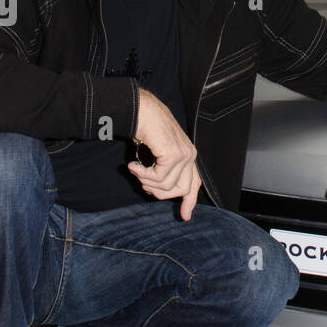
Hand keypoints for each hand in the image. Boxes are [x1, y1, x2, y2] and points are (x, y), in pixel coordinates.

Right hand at [129, 88, 201, 220]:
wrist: (141, 109)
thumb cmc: (145, 129)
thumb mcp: (156, 154)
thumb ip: (162, 170)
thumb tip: (156, 192)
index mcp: (188, 155)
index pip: (194, 184)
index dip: (190, 202)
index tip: (185, 217)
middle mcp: (190, 155)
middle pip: (181, 190)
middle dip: (159, 192)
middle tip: (142, 183)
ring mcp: (184, 155)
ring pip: (166, 186)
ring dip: (145, 181)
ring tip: (135, 169)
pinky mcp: (174, 155)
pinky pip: (158, 178)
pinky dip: (142, 174)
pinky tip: (133, 165)